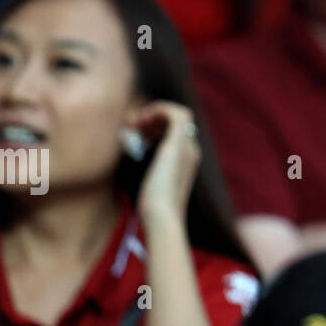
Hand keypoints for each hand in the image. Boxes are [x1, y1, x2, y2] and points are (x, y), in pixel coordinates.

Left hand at [135, 102, 202, 226]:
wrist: (161, 216)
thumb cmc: (151, 208)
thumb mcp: (148, 186)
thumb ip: (146, 171)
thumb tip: (134, 159)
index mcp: (186, 162)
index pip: (177, 135)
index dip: (158, 130)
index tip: (139, 136)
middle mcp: (191, 151)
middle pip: (178, 124)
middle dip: (156, 121)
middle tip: (136, 127)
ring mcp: (187, 146)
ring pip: (180, 116)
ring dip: (158, 113)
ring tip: (139, 122)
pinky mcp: (179, 142)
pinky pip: (176, 114)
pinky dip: (160, 110)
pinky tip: (144, 119)